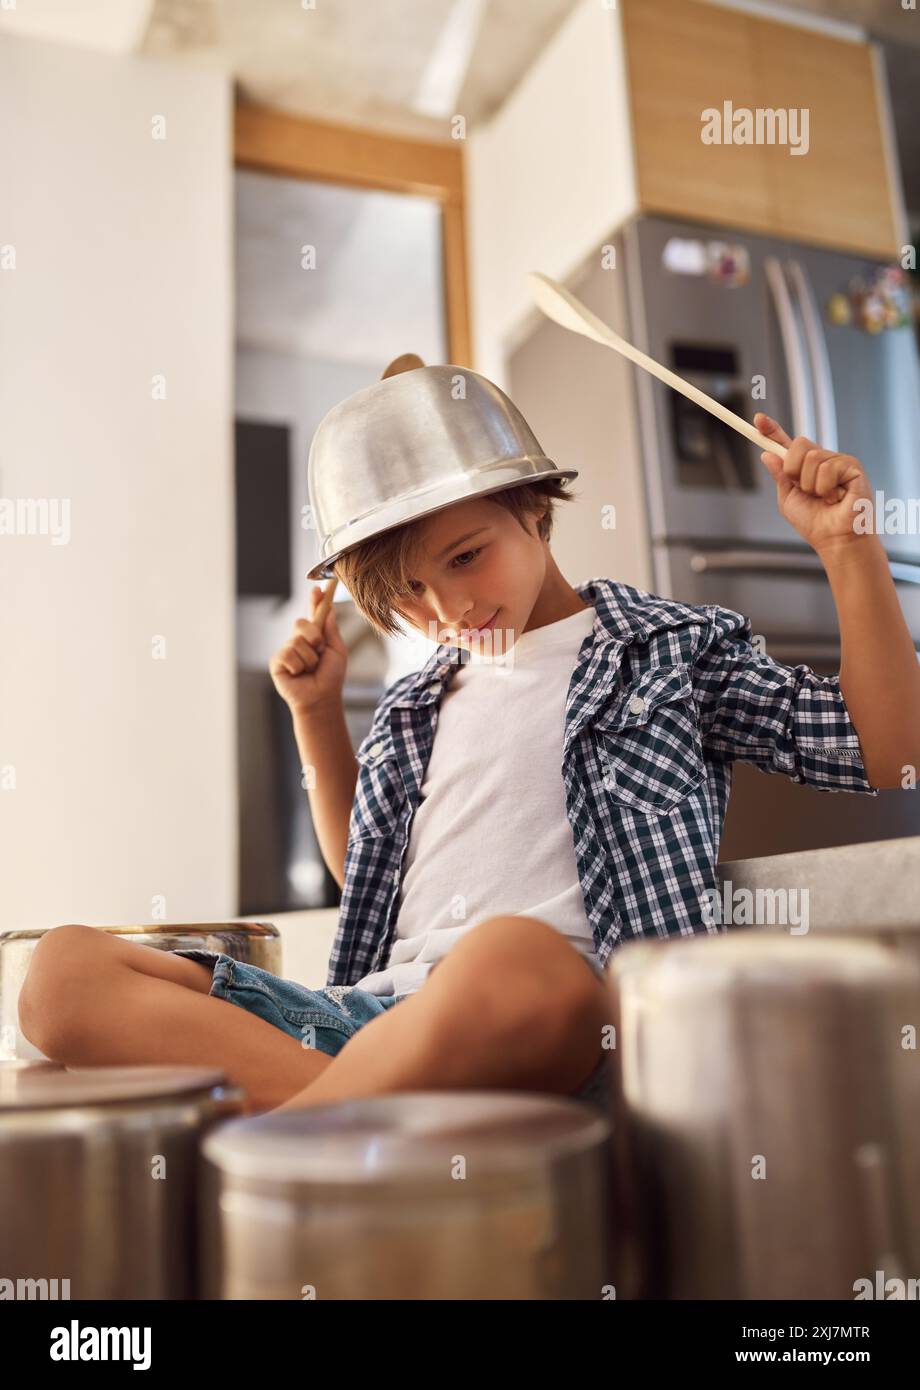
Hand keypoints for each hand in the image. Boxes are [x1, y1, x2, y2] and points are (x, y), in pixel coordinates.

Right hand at [269, 586, 347, 712]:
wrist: (322, 698)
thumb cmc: (330, 677)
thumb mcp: (337, 650)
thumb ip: (331, 629)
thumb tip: (329, 608)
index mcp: (314, 636)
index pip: (312, 615)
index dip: (314, 601)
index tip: (318, 590)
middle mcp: (298, 640)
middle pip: (301, 623)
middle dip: (314, 637)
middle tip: (319, 652)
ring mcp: (287, 650)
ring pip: (297, 642)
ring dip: (309, 658)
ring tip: (310, 670)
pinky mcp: (277, 662)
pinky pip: (288, 654)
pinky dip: (297, 666)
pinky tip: (298, 675)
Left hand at [754, 413, 873, 556]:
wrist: (835, 540)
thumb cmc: (815, 523)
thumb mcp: (788, 498)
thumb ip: (780, 476)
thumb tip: (766, 454)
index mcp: (804, 467)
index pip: (787, 443)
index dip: (772, 430)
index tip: (758, 420)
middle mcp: (821, 460)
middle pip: (798, 444)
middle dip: (793, 469)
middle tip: (804, 490)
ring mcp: (838, 461)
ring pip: (812, 457)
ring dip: (811, 485)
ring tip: (824, 499)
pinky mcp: (852, 466)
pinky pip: (828, 468)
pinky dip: (826, 488)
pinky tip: (837, 498)